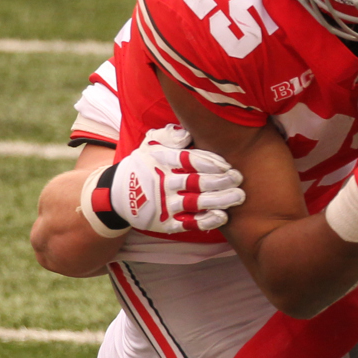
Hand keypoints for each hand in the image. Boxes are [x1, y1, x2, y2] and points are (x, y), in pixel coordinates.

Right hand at [80, 125, 244, 234]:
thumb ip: (170, 136)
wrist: (118, 194)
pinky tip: (221, 217)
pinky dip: (205, 221)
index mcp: (161, 161)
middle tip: (238, 178)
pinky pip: (188, 223)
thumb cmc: (144, 164)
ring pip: (195, 203)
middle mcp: (163, 183)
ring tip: (238, 197)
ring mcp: (164, 204)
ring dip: (218, 200)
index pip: (188, 160)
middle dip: (219, 181)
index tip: (227, 164)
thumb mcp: (151, 144)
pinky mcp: (165, 222)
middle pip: (195, 182)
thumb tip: (187, 134)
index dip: (209, 162)